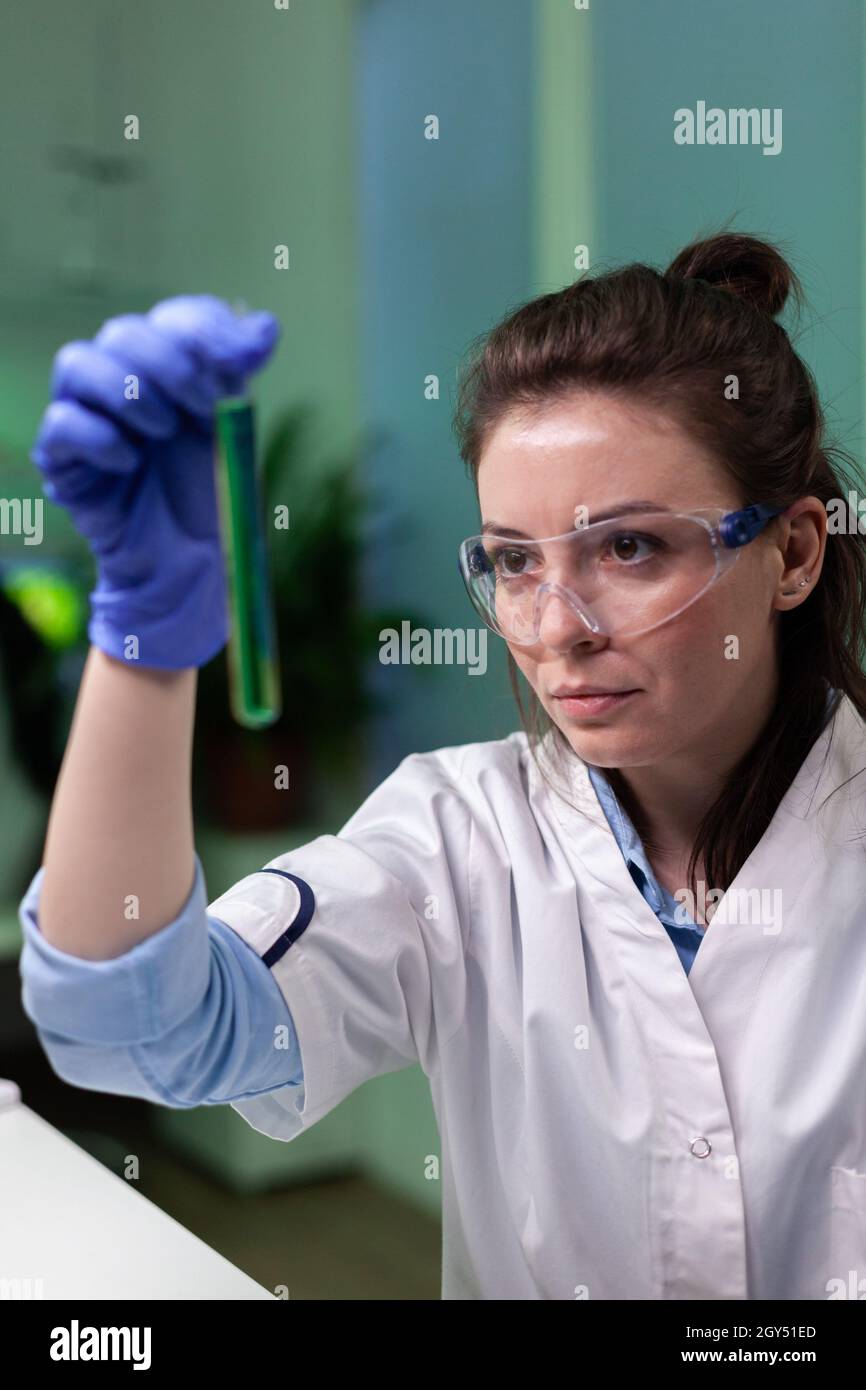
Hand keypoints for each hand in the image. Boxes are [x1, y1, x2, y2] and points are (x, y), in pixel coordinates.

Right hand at [30, 294, 279, 668]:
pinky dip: (99, 438)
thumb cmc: (211, 498)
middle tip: (204, 406)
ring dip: (129, 392)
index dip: (207, 330)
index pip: (177, 319)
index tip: (245, 360)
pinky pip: (61, 424)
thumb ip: (240, 376)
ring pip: (77, 362)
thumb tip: (266, 324)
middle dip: (170, 362)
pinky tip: (130, 464)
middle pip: (125, 332)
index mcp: (171, 369)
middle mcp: (124, 381)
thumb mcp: (235, 431)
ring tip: (164, 432)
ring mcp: (87, 415)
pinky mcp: (63, 459)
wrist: (192, 567)